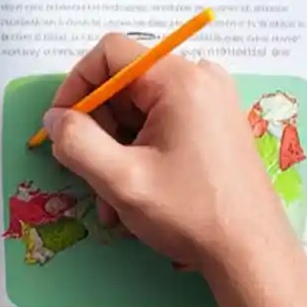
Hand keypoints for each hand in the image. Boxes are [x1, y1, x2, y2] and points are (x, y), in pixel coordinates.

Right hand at [42, 33, 295, 277]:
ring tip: (110, 199)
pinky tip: (136, 193)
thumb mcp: (121, 179)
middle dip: (98, 129)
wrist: (252, 253)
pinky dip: (140, 152)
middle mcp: (200, 78)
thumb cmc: (190, 213)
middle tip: (86, 173)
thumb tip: (54, 119)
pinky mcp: (216, 123)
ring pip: (139, 109)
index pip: (110, 53)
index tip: (61, 126)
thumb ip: (76, 142)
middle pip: (124, 83)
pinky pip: (162, 123)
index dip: (76, 85)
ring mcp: (211, 100)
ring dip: (116, 150)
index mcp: (180, 79)